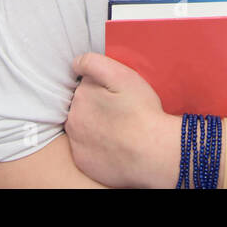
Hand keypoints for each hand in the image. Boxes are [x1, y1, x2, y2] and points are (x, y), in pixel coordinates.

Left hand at [65, 53, 179, 188]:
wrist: (153, 154)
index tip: (116, 95)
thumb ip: (93, 64)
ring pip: (82, 128)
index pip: (85, 85)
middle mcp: (73, 119)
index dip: (102, 88)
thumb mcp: (122, 76)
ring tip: (118, 130)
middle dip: (96, 106)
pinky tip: (114, 146)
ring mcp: (76, 143)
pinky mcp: (82, 162)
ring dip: (93, 126)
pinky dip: (95, 147)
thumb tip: (75, 64)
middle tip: (120, 112)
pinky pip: (85, 150)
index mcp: (81, 96)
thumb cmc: (142, 112)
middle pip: (81, 107)